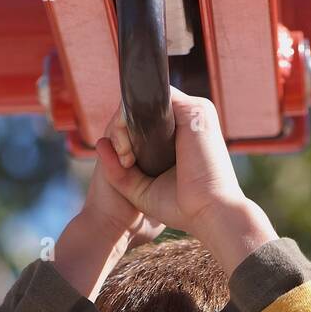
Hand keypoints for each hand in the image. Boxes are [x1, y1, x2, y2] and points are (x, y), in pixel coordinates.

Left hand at [94, 86, 246, 239]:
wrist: (211, 214)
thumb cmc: (182, 208)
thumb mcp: (143, 189)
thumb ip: (120, 170)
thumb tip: (100, 143)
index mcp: (182, 139)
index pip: (147, 123)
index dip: (128, 136)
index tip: (125, 163)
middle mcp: (189, 123)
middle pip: (145, 111)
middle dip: (124, 128)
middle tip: (123, 159)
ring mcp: (194, 114)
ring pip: (148, 103)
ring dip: (127, 122)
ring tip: (126, 154)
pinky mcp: (195, 111)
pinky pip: (157, 97)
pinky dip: (136, 114)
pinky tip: (130, 140)